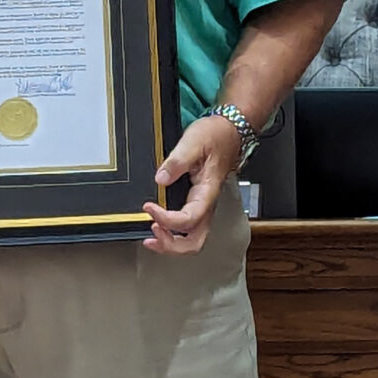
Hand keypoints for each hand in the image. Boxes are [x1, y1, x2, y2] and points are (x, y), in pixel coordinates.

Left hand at [142, 111, 243, 254]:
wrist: (228, 132)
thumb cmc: (215, 136)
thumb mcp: (193, 142)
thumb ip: (176, 162)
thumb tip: (161, 178)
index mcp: (207, 193)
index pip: (188, 219)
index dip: (165, 218)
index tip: (149, 207)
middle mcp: (207, 205)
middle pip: (194, 242)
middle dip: (171, 245)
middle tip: (151, 235)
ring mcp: (203, 207)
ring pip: (192, 240)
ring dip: (171, 244)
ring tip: (152, 238)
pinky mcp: (197, 204)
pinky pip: (187, 229)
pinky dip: (172, 235)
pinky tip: (159, 227)